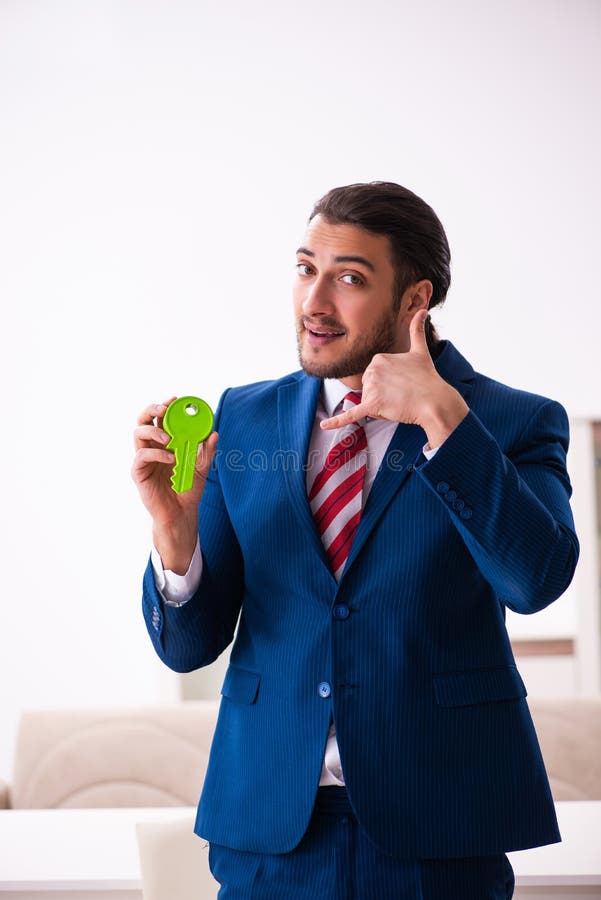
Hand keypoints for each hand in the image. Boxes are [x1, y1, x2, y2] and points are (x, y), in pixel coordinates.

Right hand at [131, 398, 218, 572]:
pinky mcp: (139, 472)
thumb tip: (214, 433)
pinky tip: (169, 457)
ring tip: (168, 437)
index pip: (160, 418)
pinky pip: (142, 456)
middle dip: (152, 410)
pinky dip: (156, 453)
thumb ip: (207, 451)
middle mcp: (151, 447)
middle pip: (143, 420)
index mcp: (164, 442)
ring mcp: (144, 459)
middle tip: (165, 409)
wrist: (181, 513)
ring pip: (138, 433)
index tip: (175, 399)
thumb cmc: (188, 490)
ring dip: (153, 430)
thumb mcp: (202, 468)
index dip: (165, 406)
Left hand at [321, 311, 468, 448]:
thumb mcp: (420, 350)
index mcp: (378, 358)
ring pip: (368, 403)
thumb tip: (422, 310)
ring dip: (381, 408)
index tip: (403, 384)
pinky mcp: (372, 405)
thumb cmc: (428, 378)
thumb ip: (417, 330)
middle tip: (402, 395)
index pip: (374, 378)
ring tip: (399, 404)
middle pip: (368, 390)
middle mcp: (372, 370)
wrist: (435, 401)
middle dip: (383, 397)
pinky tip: (324, 425)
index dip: (388, 385)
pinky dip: (337, 421)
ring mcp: (371, 387)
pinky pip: (351, 415)